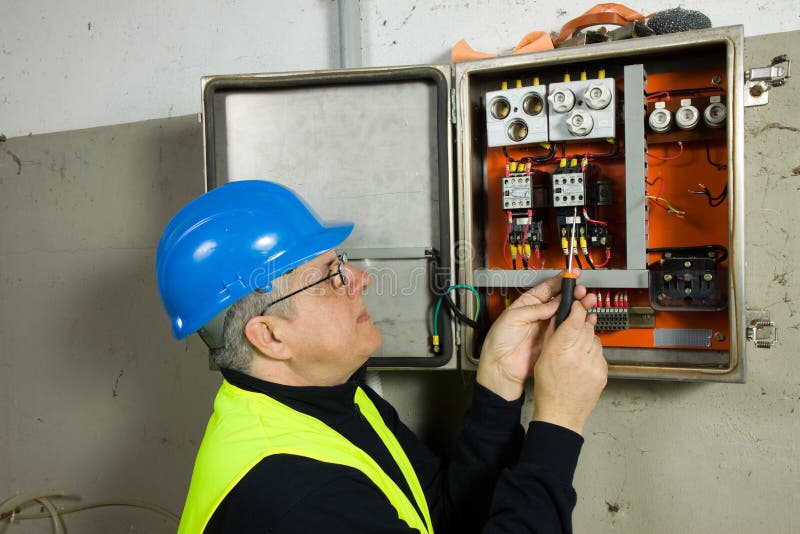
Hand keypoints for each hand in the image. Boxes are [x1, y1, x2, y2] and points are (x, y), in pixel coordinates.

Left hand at [476, 271, 595, 400]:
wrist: (502, 365)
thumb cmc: (499, 341)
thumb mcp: (513, 318)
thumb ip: (535, 310)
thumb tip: (553, 304)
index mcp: (527, 303)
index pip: (547, 288)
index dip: (560, 280)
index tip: (572, 274)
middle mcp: (539, 313)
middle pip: (560, 299)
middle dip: (572, 293)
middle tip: (582, 290)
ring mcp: (546, 326)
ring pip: (565, 313)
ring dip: (577, 306)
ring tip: (587, 301)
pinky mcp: (552, 339)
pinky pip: (566, 328)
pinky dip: (576, 322)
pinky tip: (584, 318)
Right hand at [532, 300, 607, 434]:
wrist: (561, 413)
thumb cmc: (549, 388)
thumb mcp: (543, 358)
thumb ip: (552, 336)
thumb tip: (559, 318)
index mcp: (560, 351)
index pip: (574, 321)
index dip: (577, 309)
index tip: (578, 304)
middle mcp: (578, 356)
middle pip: (586, 328)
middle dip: (582, 324)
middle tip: (577, 324)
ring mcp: (592, 365)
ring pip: (595, 340)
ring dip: (588, 339)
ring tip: (578, 348)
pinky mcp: (602, 373)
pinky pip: (600, 354)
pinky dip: (594, 353)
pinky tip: (584, 360)